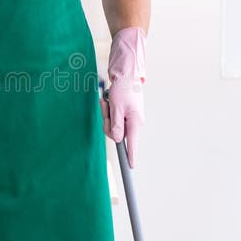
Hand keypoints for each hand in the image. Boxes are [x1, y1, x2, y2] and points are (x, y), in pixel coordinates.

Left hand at [102, 27, 146, 167]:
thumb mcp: (116, 108)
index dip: (131, 157)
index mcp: (135, 123)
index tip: (131, 168)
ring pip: (112, 125)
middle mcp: (133, 122)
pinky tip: (107, 100)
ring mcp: (128, 118)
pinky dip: (107, 110)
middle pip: (116, 135)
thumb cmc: (123, 89)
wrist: (126, 73)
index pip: (132, 145)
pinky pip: (112, 117)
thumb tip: (116, 140)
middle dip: (107, 123)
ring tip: (107, 101)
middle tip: (106, 108)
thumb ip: (116, 126)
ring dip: (106, 114)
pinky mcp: (123, 112)